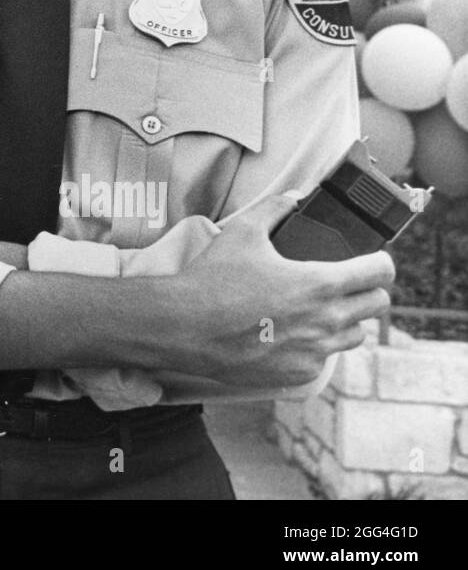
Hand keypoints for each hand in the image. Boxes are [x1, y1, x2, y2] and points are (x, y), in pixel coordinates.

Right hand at [171, 195, 393, 388]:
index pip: (379, 273)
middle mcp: (326, 320)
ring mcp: (316, 351)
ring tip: (320, 309)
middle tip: (346, 282)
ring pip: (356, 334)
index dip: (381, 262)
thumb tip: (295, 195)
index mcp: (319, 283)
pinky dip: (318, 345)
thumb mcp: (242, 231)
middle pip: (378, 305)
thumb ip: (275, 208)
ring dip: (346, 320)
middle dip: (367, 290)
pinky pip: (326, 358)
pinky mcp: (301, 373)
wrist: (187, 328)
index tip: (372, 260)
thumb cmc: (214, 279)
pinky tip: (293, 333)